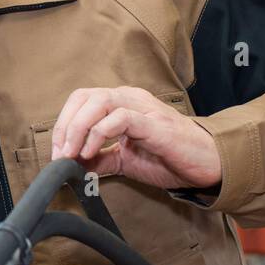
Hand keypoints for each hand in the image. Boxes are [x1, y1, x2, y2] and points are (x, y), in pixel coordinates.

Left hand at [50, 86, 221, 190]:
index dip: (62, 124)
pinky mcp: (155, 123)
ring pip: (99, 102)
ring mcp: (143, 108)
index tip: (56, 154)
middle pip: (84, 97)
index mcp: (121, 103)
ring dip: (78, 129)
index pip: (81, 100)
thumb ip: (100, 159)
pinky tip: (91, 152)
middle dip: (65, 126)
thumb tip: (71, 166)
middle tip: (60, 155)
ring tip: (72, 154)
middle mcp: (130, 98)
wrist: (207, 165)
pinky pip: (120, 118)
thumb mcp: (125, 160)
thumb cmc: (169, 158)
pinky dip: (99, 133)